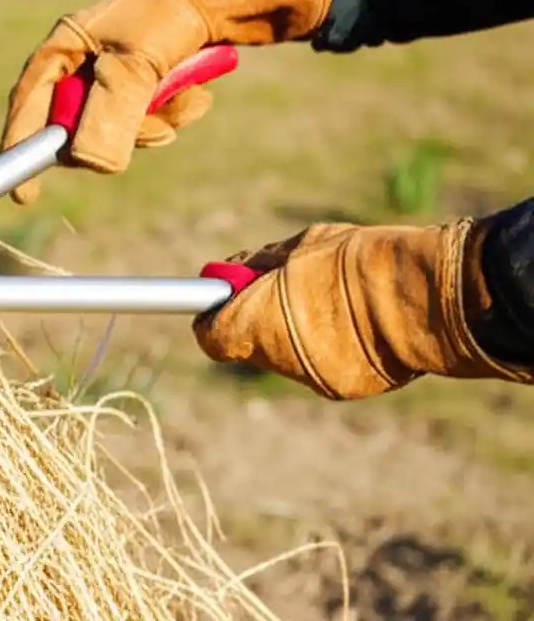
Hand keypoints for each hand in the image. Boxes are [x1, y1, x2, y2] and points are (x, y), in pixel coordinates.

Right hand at [0, 0, 336, 204]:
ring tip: (181, 100)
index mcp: (65, 49)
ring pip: (118, 131)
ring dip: (154, 125)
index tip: (24, 194)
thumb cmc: (171, 16)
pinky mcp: (145, 84)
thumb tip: (91, 165)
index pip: (30, 105)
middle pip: (77, 127)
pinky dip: (172, 115)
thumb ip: (110, 116)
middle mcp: (83, 64)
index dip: (23, 149)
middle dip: (117, 135)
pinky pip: (147, 121)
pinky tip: (194, 95)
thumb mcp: (136, 66)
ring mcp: (114, 76)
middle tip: (148, 128)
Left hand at [193, 217, 532, 399]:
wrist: (426, 297)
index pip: (210, 335)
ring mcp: (314, 378)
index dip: (214, 314)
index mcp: (254, 325)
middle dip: (260, 317)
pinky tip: (361, 321)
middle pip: (251, 344)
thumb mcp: (300, 248)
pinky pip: (326, 365)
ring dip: (298, 330)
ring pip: (290, 354)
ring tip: (336, 299)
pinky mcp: (348, 388)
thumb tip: (230, 271)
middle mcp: (278, 360)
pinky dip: (333, 345)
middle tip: (287, 287)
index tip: (226, 294)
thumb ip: (258, 265)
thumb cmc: (358, 263)